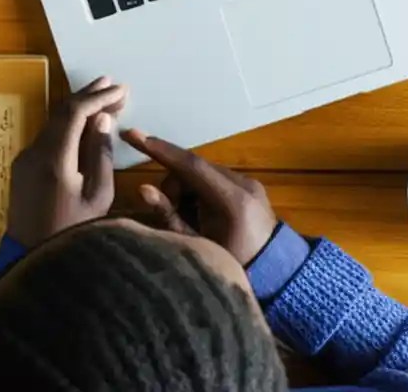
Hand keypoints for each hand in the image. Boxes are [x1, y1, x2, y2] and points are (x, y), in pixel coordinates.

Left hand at [6, 77, 127, 247]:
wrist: (32, 259)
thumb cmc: (73, 232)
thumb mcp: (98, 196)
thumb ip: (101, 155)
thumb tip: (102, 120)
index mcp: (54, 160)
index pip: (74, 113)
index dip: (98, 97)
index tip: (121, 90)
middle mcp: (34, 153)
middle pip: (61, 112)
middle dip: (88, 95)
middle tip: (114, 84)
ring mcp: (25, 159)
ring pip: (53, 122)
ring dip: (78, 109)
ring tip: (103, 98)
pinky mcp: (23, 168)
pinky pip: (48, 136)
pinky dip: (68, 125)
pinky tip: (84, 125)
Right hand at [121, 130, 276, 264]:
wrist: (273, 272)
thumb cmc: (230, 265)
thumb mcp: (194, 244)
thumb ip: (169, 216)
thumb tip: (143, 189)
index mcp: (232, 201)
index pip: (191, 166)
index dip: (161, 150)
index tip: (134, 135)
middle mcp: (244, 184)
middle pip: (194, 168)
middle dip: (174, 185)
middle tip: (171, 214)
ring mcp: (250, 182)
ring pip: (203, 172)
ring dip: (187, 189)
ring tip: (189, 219)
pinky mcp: (251, 185)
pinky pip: (216, 178)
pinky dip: (201, 191)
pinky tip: (202, 214)